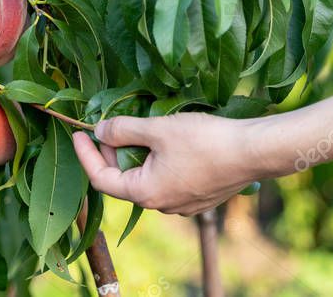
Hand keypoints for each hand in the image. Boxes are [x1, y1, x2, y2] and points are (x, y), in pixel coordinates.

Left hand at [72, 113, 271, 215]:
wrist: (253, 151)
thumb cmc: (204, 140)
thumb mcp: (157, 129)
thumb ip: (124, 130)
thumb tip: (99, 131)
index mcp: (145, 193)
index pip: (101, 178)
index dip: (86, 155)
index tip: (78, 133)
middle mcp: (161, 205)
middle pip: (124, 180)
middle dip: (112, 153)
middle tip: (109, 126)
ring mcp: (183, 204)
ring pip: (147, 180)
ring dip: (136, 156)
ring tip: (138, 130)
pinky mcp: (200, 197)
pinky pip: (168, 181)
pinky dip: (157, 163)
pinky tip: (165, 142)